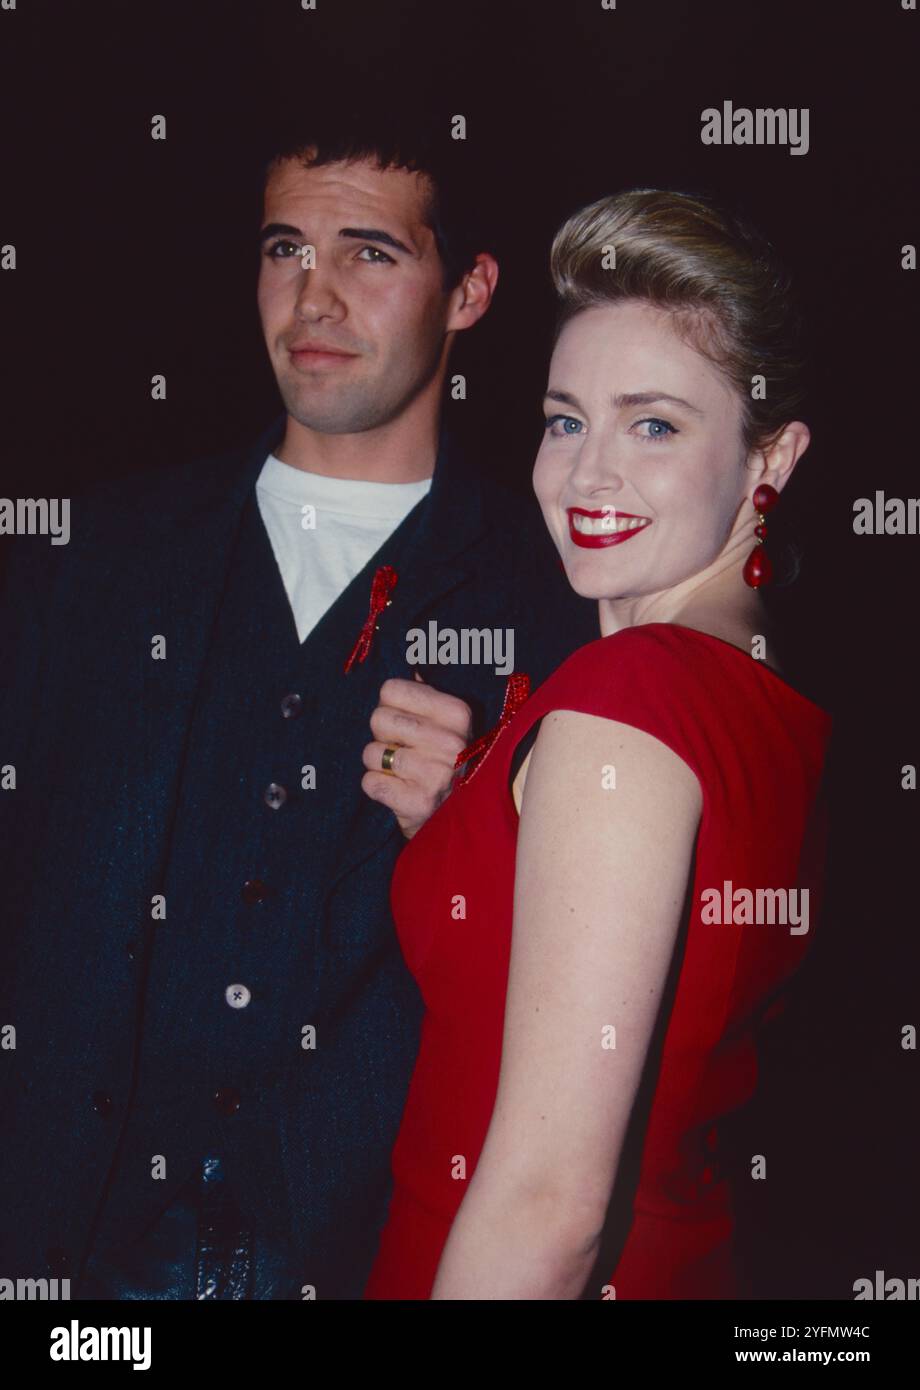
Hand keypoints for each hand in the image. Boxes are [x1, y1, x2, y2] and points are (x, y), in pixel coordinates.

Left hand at [361, 673, 472, 838]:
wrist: (457, 815)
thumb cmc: (445, 759)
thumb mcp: (447, 722)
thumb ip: (425, 691)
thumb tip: (408, 658)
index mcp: (458, 713)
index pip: (391, 689)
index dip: (390, 705)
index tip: (405, 721)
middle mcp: (452, 743)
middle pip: (378, 718)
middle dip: (382, 734)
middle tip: (401, 747)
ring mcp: (436, 776)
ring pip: (371, 752)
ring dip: (378, 763)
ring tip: (399, 770)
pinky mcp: (417, 804)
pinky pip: (370, 782)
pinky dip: (377, 786)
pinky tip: (397, 789)